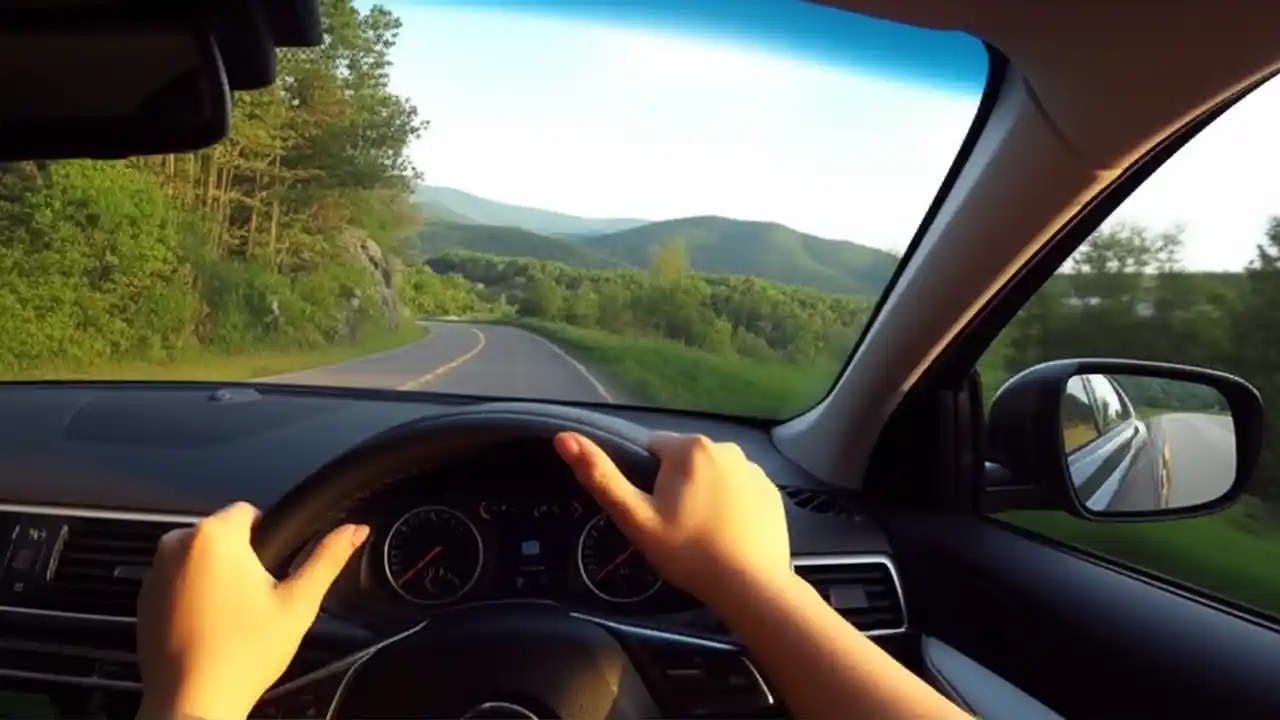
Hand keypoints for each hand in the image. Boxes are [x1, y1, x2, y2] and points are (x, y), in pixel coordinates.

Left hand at [136, 502, 368, 719]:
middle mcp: (175, 544)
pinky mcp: (142, 598)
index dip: (269, 540)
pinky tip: (210, 626)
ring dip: (218, 576)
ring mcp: (153, 572)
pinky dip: (194, 594)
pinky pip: (178, 581)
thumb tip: (357, 529)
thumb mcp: (298, 602)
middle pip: (223, 535)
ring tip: (233, 617)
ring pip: (200, 558)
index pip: (249, 511)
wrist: (193, 702)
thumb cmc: (246, 651)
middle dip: (242, 559)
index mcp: (214, 535)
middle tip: (257, 601)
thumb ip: (327, 558)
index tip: (273, 575)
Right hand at [554, 431, 792, 611]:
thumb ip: (600, 477)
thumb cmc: (687, 552)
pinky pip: (738, 488)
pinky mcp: (771, 490)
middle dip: (674, 485)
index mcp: (689, 447)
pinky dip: (729, 504)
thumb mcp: (636, 518)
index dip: (645, 480)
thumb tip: (563, 437)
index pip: (651, 448)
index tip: (652, 512)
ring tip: (702, 533)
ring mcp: (753, 468)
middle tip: (674, 527)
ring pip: (711, 474)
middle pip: (683, 460)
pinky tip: (727, 534)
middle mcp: (725, 446)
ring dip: (702, 492)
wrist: (750, 586)